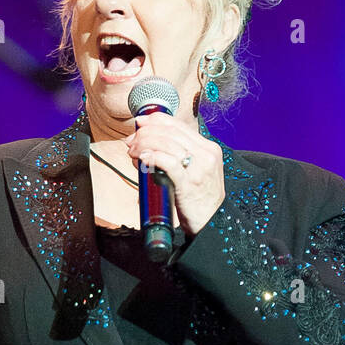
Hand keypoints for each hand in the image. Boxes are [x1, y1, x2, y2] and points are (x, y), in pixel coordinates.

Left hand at [125, 112, 224, 236]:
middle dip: (145, 133)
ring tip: (133, 152)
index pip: (178, 125)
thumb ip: (179, 157)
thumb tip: (149, 148)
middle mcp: (206, 155)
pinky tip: (143, 159)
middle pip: (170, 133)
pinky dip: (153, 157)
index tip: (140, 123)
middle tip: (131, 142)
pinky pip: (169, 164)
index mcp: (208, 148)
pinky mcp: (189, 184)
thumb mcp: (195, 171)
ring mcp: (199, 168)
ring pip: (167, 145)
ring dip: (145, 145)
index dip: (155, 120)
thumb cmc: (199, 200)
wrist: (213, 223)